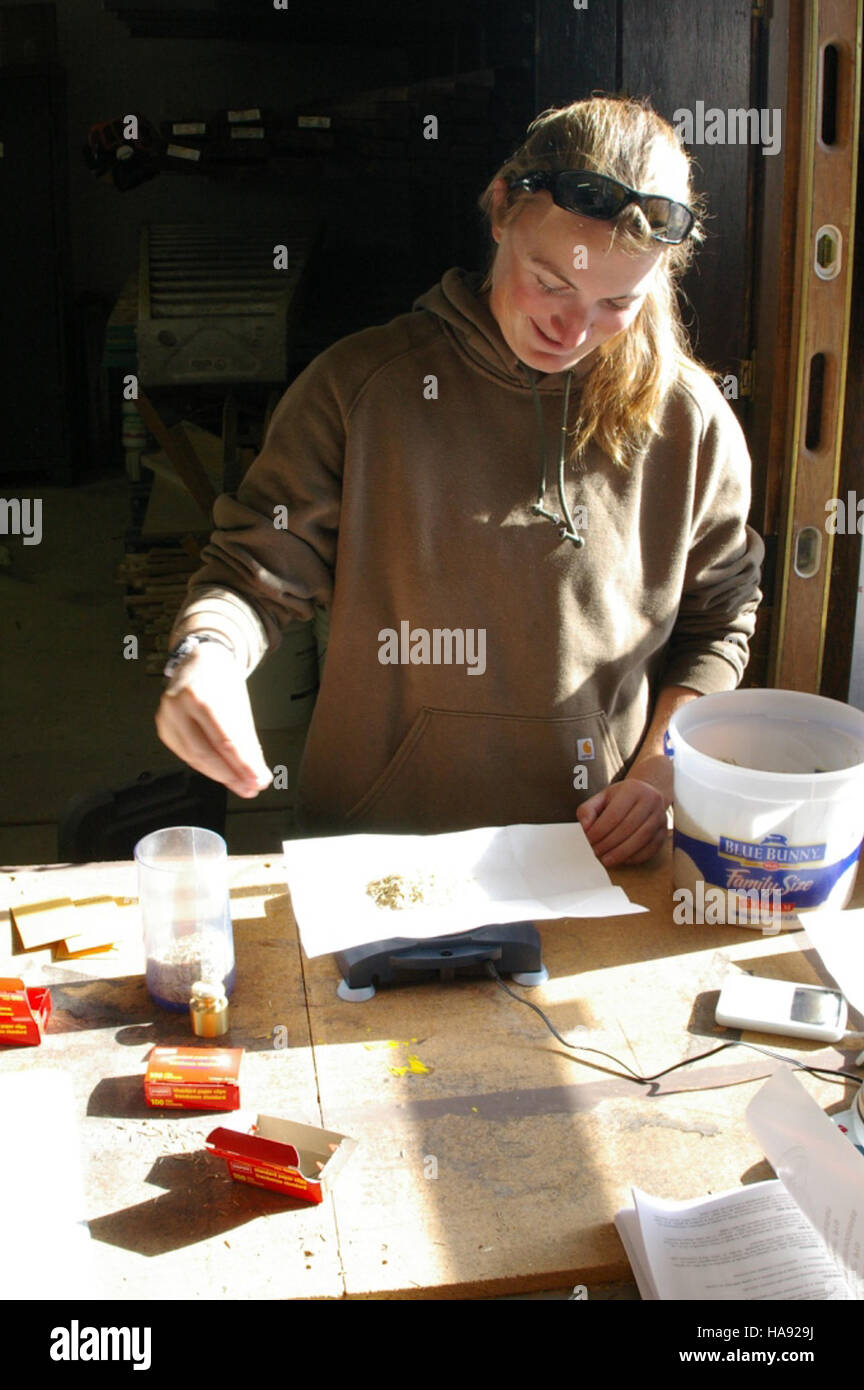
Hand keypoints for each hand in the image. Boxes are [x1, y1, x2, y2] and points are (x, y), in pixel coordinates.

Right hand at [155, 642, 272, 797]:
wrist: (199, 661)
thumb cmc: (221, 680)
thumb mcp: (240, 704)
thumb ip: (247, 739)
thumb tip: (256, 772)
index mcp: (199, 695)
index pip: (224, 739)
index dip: (242, 764)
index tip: (259, 779)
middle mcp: (178, 707)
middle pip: (205, 752)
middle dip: (231, 775)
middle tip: (251, 787)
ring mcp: (167, 718)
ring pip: (194, 758)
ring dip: (220, 775)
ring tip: (241, 784)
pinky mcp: (165, 729)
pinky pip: (187, 755)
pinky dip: (207, 766)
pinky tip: (222, 772)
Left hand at [576, 778, 667, 866]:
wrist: (645, 795)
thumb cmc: (620, 799)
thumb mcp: (601, 798)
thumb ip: (587, 810)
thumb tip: (586, 828)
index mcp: (633, 789)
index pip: (615, 814)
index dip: (600, 830)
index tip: (589, 840)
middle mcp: (651, 800)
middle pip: (628, 827)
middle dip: (609, 843)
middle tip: (596, 852)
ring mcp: (661, 816)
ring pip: (641, 839)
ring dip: (621, 853)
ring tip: (606, 860)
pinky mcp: (664, 831)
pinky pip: (651, 848)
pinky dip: (635, 857)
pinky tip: (622, 860)